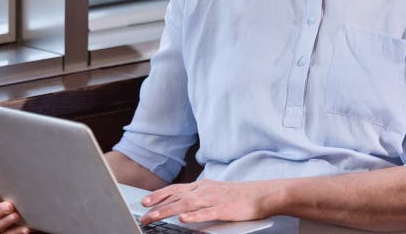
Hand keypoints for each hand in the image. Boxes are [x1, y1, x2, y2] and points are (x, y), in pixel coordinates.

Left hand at [139, 179, 279, 224]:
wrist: (262, 194)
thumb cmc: (239, 196)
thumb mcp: (214, 192)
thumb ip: (198, 196)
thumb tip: (182, 205)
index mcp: (202, 186)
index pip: (176, 189)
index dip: (159, 195)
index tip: (145, 201)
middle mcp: (205, 190)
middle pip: (177, 197)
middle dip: (158, 206)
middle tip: (143, 214)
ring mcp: (214, 199)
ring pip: (187, 205)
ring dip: (169, 211)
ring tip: (155, 217)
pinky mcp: (225, 209)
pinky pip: (207, 213)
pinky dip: (194, 216)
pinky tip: (183, 220)